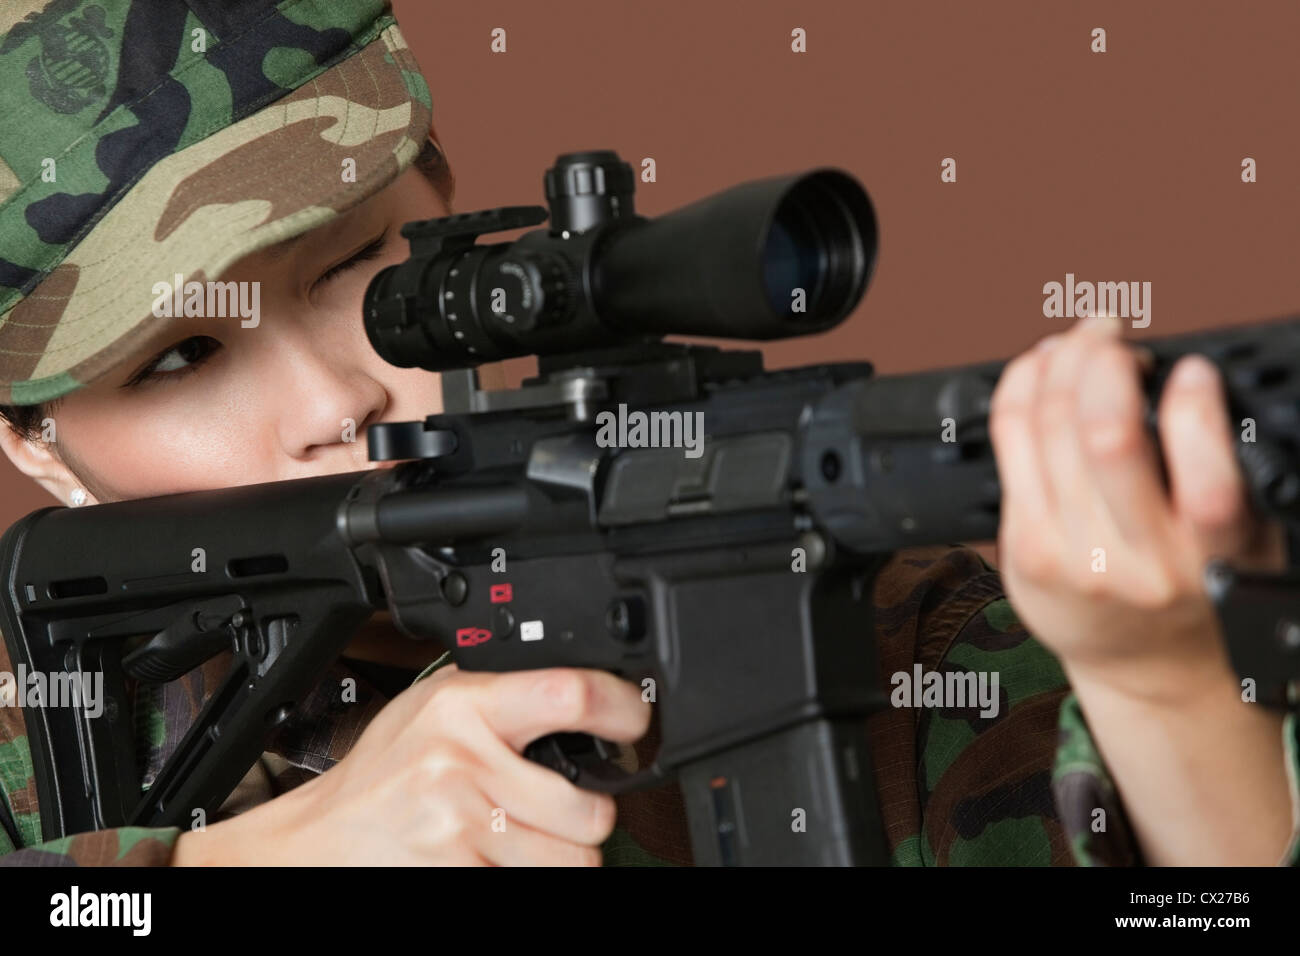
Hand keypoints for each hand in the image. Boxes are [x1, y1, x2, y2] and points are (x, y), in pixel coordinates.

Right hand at [173, 664, 649, 864]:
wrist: (318, 842)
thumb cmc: (382, 774)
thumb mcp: (434, 710)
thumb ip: (501, 700)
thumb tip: (582, 698)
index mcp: (463, 706)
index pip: (567, 694)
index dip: (621, 707)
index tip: (636, 718)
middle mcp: (462, 762)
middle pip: (589, 808)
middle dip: (588, 817)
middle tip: (564, 810)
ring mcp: (460, 826)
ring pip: (574, 861)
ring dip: (562, 858)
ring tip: (525, 839)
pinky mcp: (457, 875)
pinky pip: (533, 889)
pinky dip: (525, 880)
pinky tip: (494, 859)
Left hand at [988, 316, 1286, 702]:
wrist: (1147, 667)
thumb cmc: (1198, 589)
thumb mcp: (1243, 543)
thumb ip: (1221, 473)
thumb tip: (1184, 376)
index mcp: (1212, 561)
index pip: (1207, 485)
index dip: (1194, 410)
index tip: (1192, 370)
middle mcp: (1139, 563)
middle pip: (1105, 438)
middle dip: (1106, 363)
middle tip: (1115, 334)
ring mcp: (1072, 557)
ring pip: (1049, 430)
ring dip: (1061, 363)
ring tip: (1080, 339)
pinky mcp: (1024, 549)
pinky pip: (1011, 445)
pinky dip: (1021, 389)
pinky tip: (1040, 366)